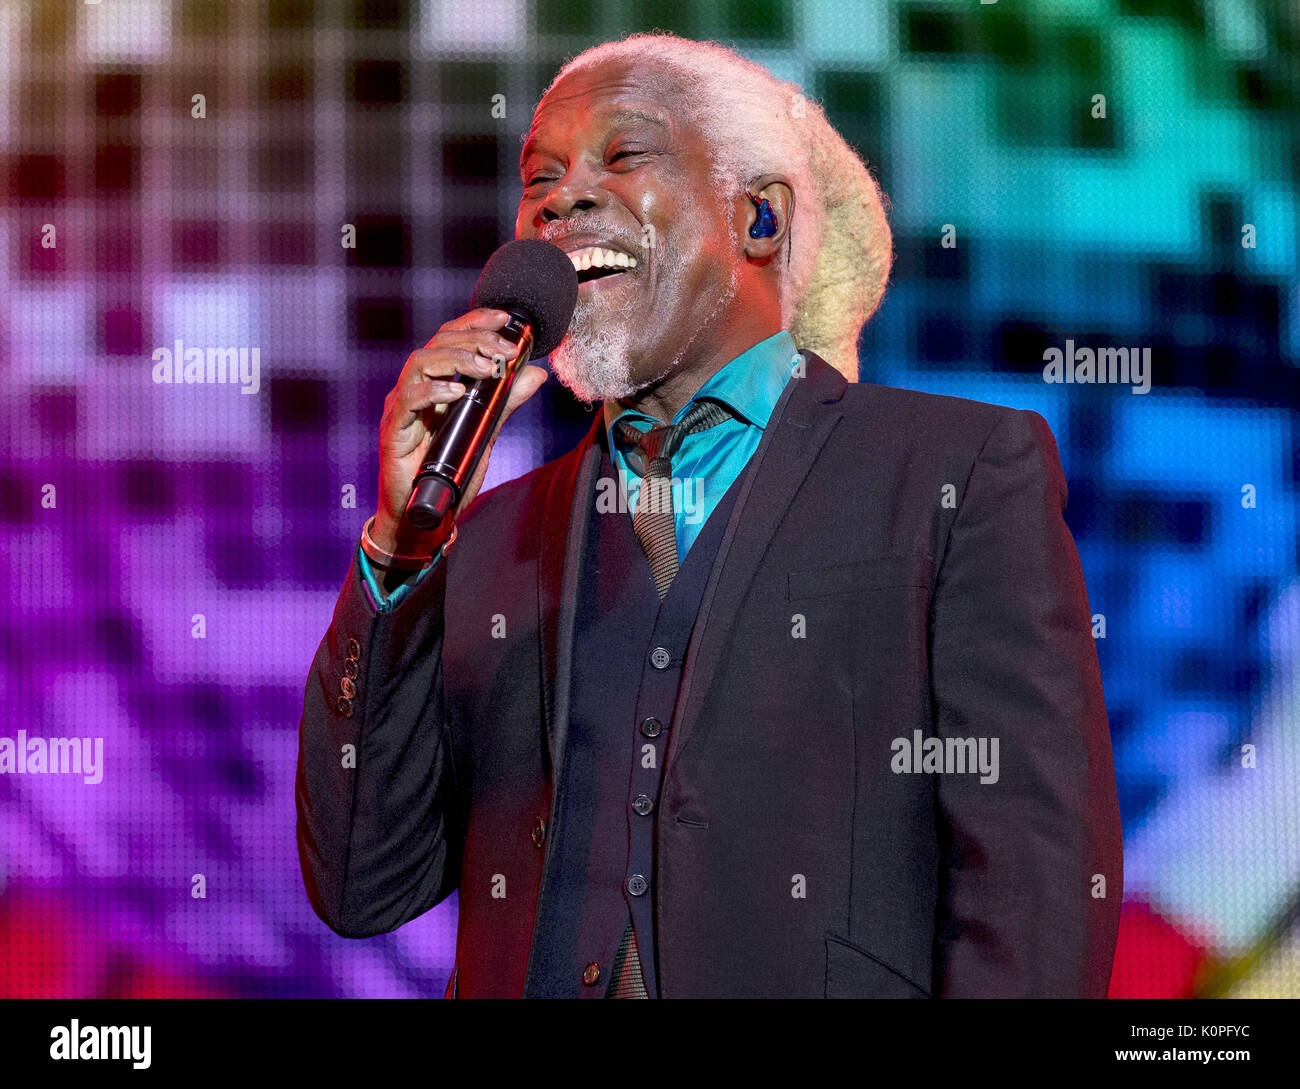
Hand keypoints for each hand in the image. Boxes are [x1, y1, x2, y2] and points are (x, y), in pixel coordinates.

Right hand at [371, 307, 548, 553]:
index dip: (476, 322)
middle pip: (438, 343)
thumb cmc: (449, 474)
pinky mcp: (393, 430)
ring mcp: (402, 407)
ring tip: (486, 368)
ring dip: (456, 358)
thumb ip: (505, 403)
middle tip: (505, 349)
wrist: (424, 516)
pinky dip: (432, 390)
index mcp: (436, 382)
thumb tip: (536, 374)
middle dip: (475, 339)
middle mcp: (415, 388)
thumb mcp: (486, 433)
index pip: (451, 338)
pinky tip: (457, 391)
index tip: (505, 318)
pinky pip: (407, 400)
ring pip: (420, 362)